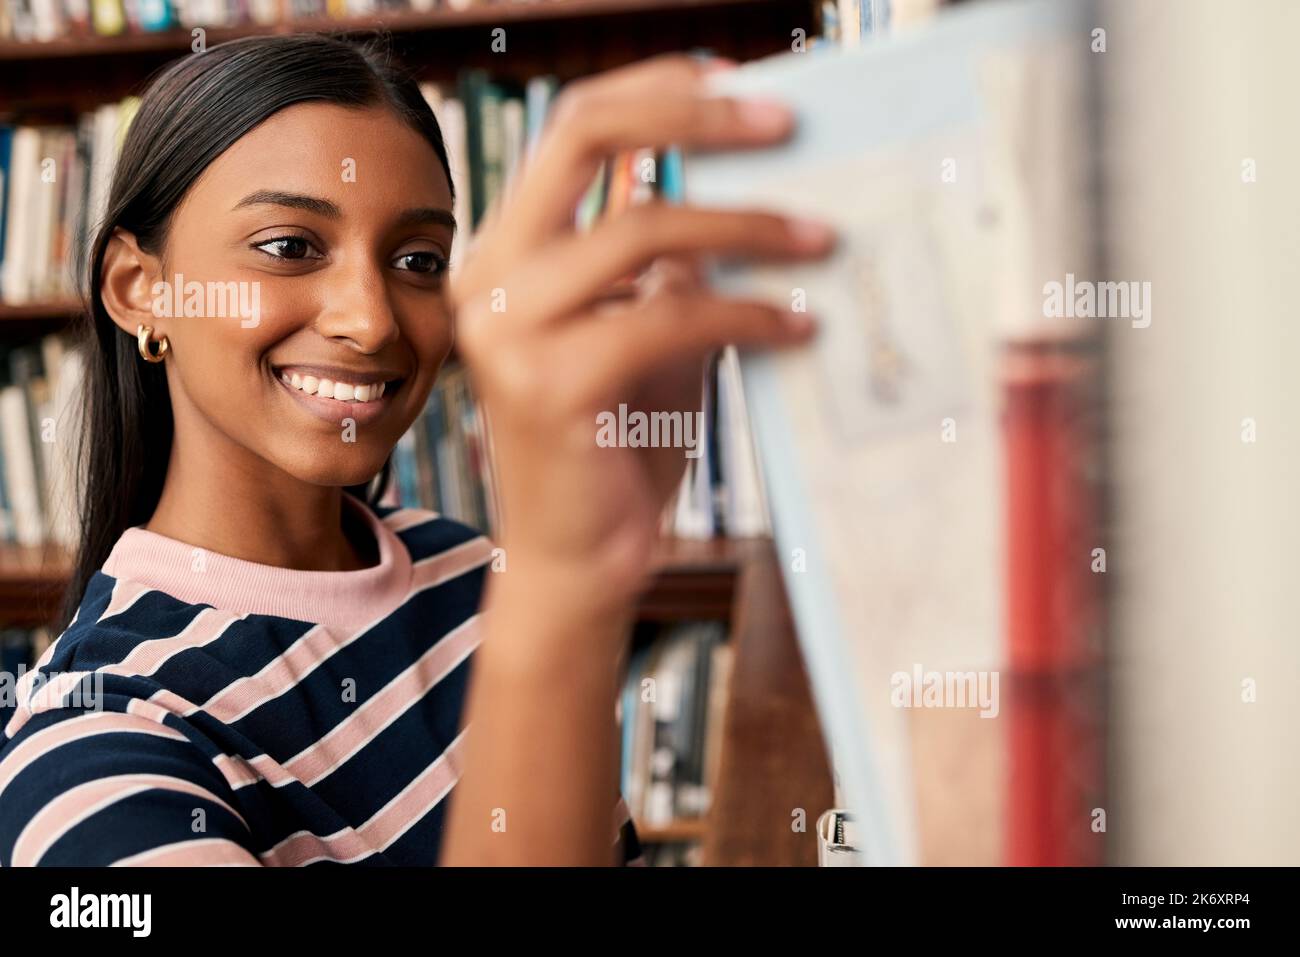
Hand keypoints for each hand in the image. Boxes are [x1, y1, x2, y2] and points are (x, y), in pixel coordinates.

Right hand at [448, 55, 833, 615]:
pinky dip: (749, 312)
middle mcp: (489, 276)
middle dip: (694, 114)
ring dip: (748, 226)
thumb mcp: (648, 330)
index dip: (658, 90)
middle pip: (584, 134)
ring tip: (821, 239)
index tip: (741, 84)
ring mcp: (508, 329)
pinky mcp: (549, 384)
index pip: (573, 128)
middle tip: (786, 124)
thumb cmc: (618, 445)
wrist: (580, 561)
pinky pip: (669, 315)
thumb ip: (673, 261)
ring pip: (642, 227)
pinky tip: (798, 325)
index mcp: (507, 252)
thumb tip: (746, 179)